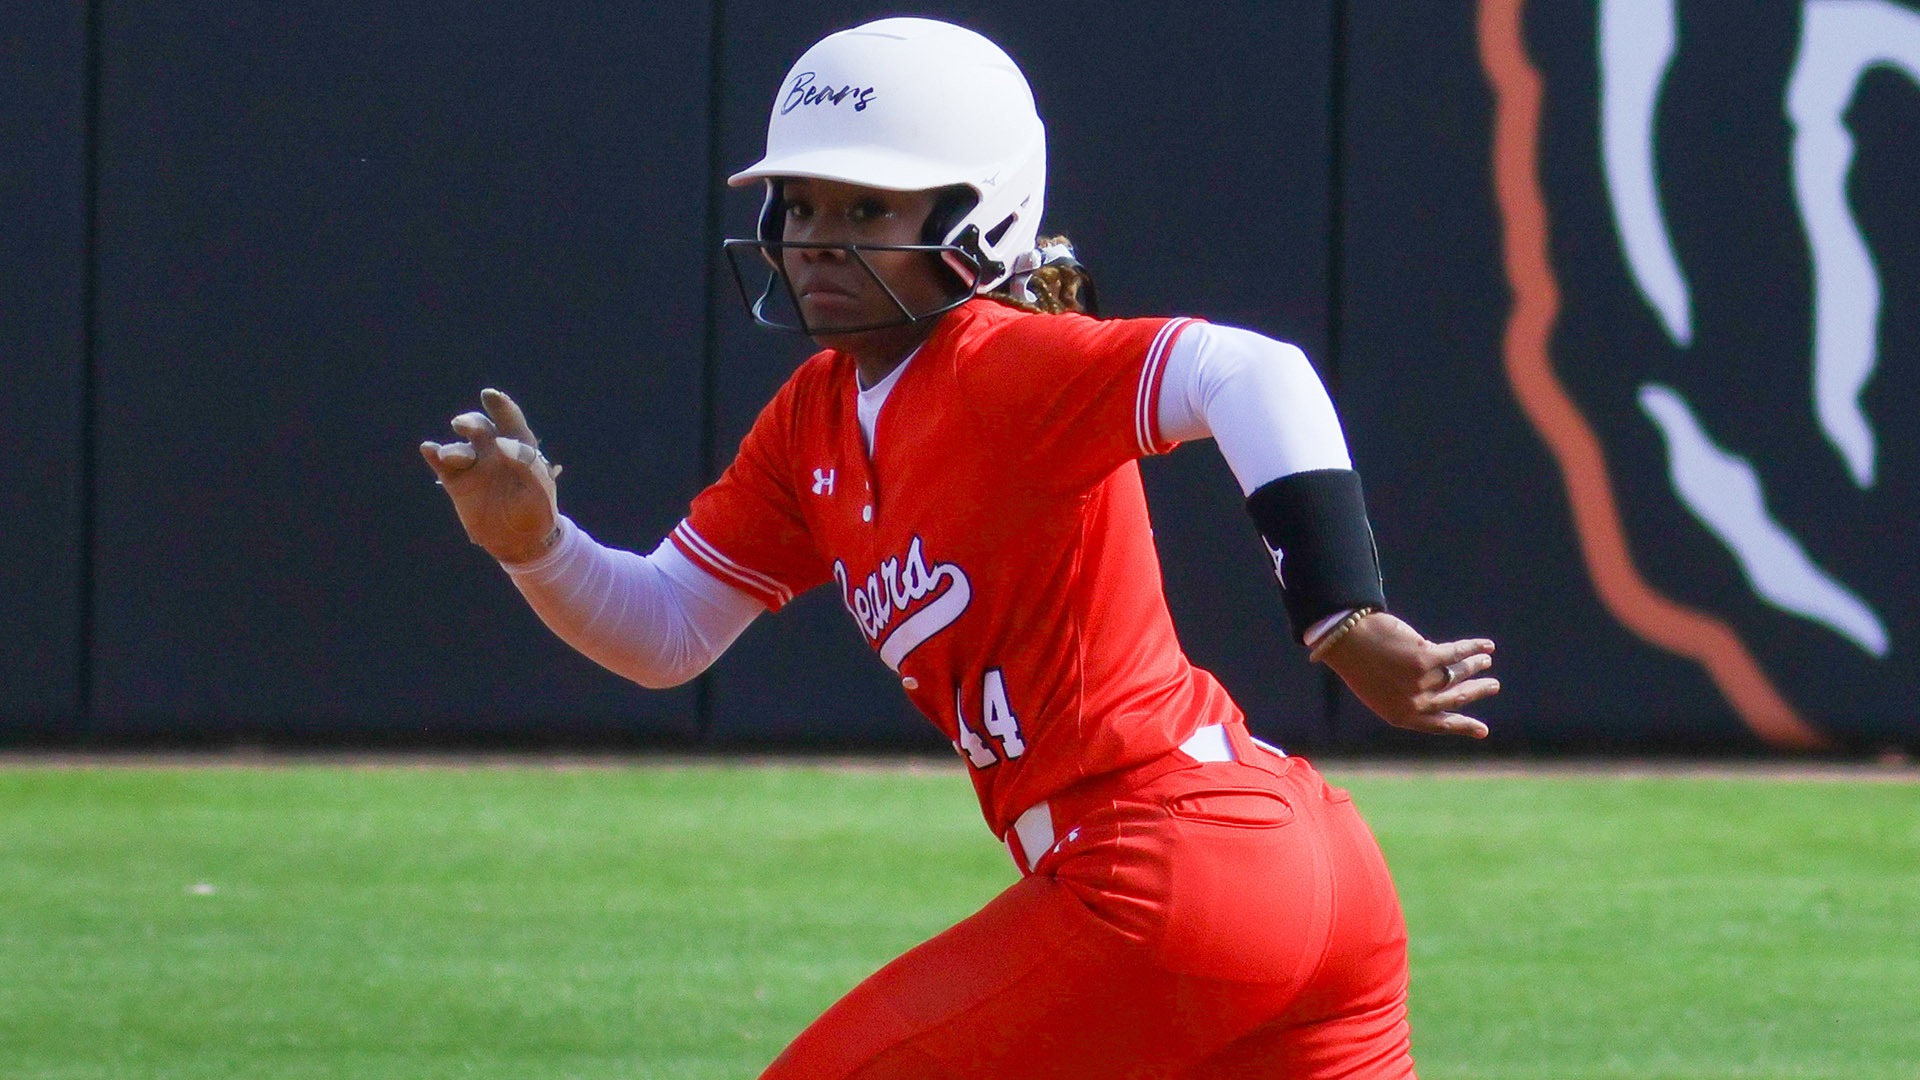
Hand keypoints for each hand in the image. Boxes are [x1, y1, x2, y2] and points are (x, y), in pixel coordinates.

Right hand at [419, 388, 563, 563]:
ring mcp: (474, 465)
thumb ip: (527, 465)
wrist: (521, 540)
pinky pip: (442, 464)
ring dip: (453, 449)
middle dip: (470, 423)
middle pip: (478, 428)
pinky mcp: (457, 482)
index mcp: (518, 447)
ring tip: (451, 457)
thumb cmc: (537, 511)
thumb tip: (501, 444)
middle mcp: (493, 450)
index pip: (509, 420)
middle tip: (461, 426)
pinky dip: (434, 454)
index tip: (490, 396)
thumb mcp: (540, 489)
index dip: (500, 406)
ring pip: (458, 448)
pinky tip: (429, 448)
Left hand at [1316, 612, 1498, 737]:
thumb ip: (1409, 692)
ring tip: (1486, 660)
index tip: (1483, 730)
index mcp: (1400, 716)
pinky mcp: (1424, 659)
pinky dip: (1474, 648)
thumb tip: (1442, 680)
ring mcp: (1420, 682)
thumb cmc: (1358, 661)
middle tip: (1493, 685)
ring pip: (1457, 674)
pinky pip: (1457, 653)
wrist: (1343, 639)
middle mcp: (1413, 704)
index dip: (1463, 726)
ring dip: (1475, 666)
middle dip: (1477, 691)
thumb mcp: (1381, 687)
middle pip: (1455, 698)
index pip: (1439, 725)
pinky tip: (1486, 646)